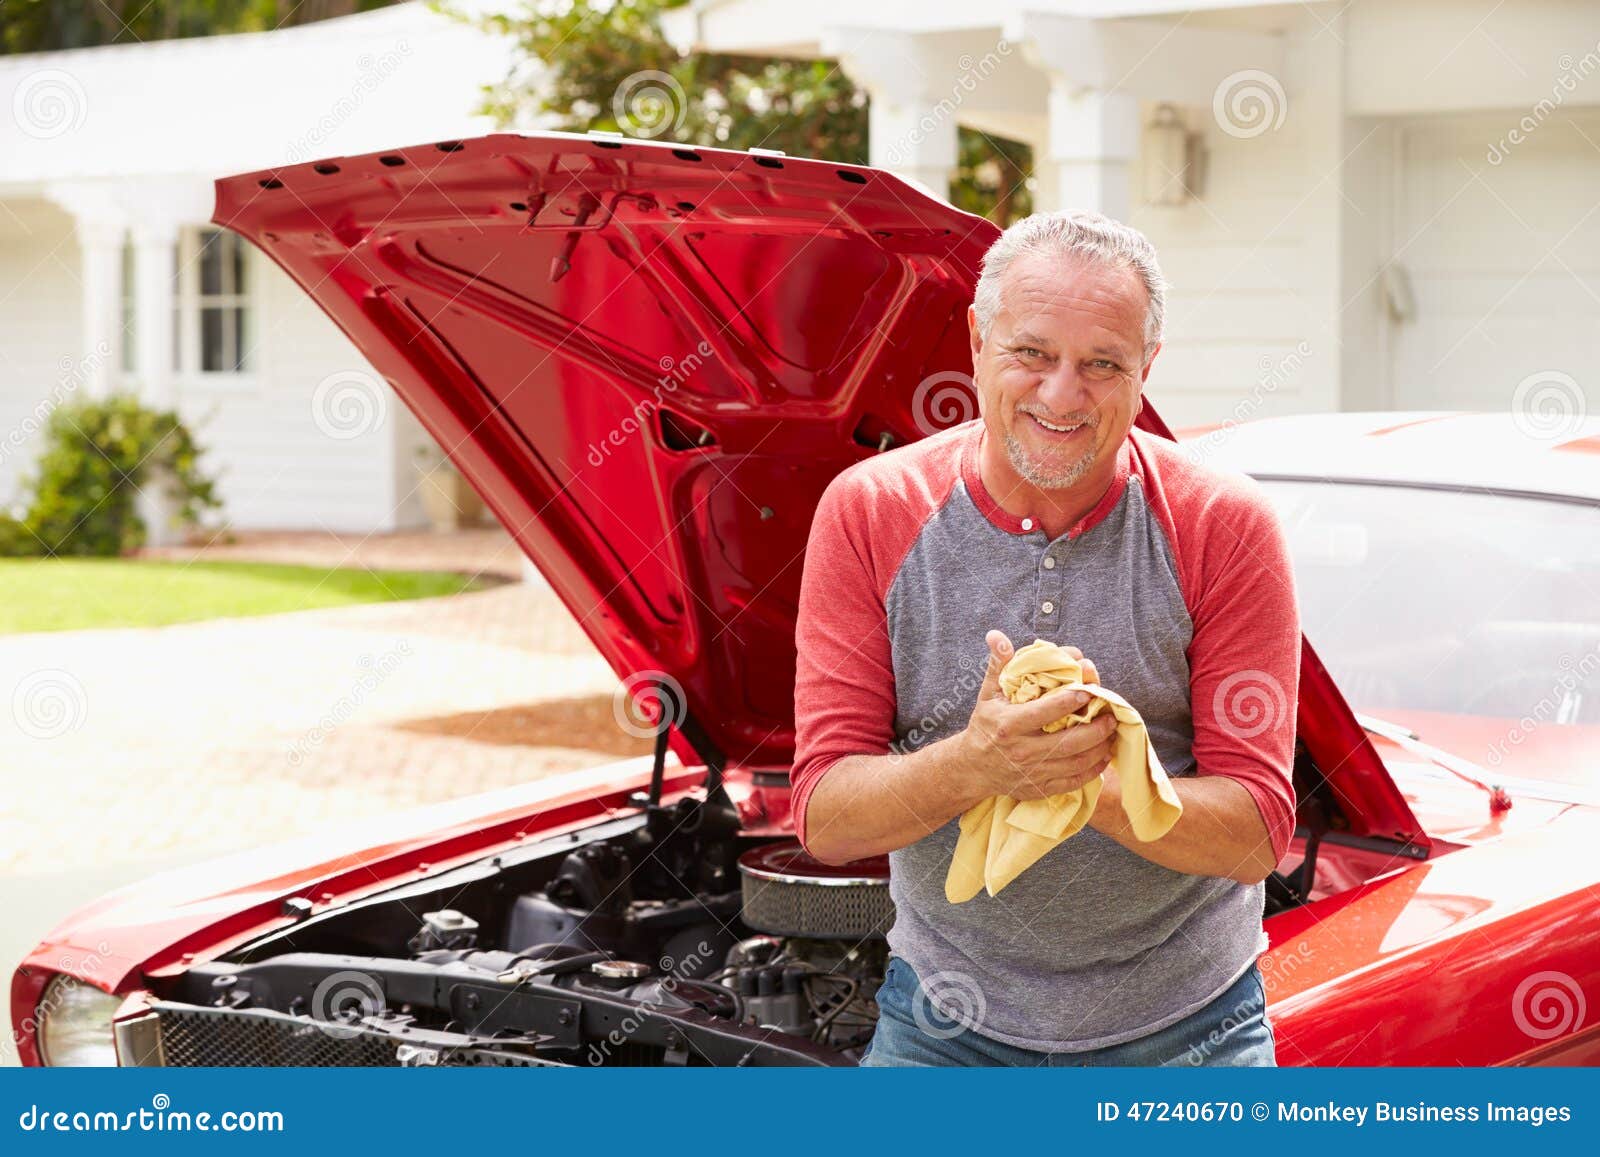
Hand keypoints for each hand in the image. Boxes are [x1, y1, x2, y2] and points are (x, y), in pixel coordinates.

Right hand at [952, 630, 1116, 802]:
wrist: (972, 768)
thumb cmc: (985, 726)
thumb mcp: (989, 694)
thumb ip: (1000, 665)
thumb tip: (997, 635)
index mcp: (1009, 725)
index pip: (1046, 712)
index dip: (1071, 701)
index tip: (1088, 690)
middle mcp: (1021, 751)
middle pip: (1068, 741)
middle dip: (1095, 728)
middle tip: (1111, 715)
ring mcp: (1032, 773)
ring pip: (1076, 763)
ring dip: (1099, 748)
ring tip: (1112, 732)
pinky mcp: (1040, 788)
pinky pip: (1074, 782)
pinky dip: (1093, 770)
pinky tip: (1103, 756)